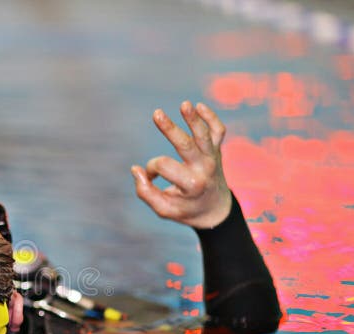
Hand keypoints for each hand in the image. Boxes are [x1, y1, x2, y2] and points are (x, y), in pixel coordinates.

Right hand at [131, 101, 231, 228]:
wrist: (216, 210)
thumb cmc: (186, 209)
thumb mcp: (164, 209)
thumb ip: (146, 193)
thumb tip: (136, 170)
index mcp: (191, 185)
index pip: (163, 166)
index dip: (150, 169)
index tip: (149, 178)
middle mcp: (204, 169)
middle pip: (186, 144)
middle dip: (170, 129)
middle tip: (156, 113)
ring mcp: (213, 157)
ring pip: (204, 134)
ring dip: (194, 118)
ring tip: (184, 103)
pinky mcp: (217, 150)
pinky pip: (218, 131)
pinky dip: (211, 117)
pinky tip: (199, 106)